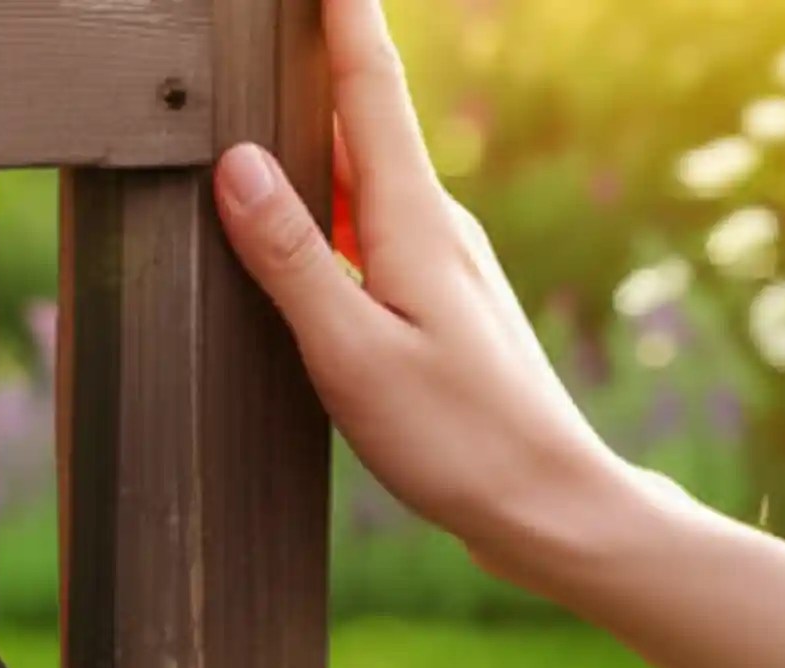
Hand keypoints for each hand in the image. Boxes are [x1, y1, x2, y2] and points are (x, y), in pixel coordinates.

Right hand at [212, 0, 690, 579]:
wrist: (546, 501)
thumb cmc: (455, 435)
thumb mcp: (352, 351)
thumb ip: (291, 258)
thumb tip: (238, 164)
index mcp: (413, 220)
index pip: (368, 86)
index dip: (342, 13)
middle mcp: (435, 224)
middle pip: (364, 122)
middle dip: (318, 66)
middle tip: (267, 41)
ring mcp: (443, 260)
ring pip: (366, 180)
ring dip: (319, 145)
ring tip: (265, 126)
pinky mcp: (441, 298)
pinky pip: (376, 230)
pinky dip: (334, 213)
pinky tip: (308, 239)